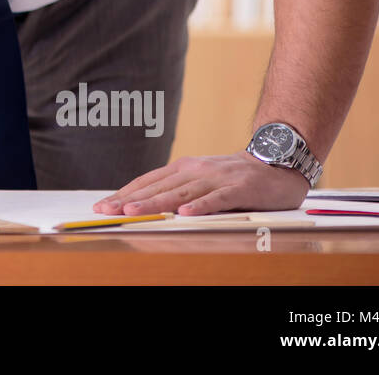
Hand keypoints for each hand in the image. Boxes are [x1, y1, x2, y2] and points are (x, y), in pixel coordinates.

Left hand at [92, 151, 310, 216]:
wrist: (276, 163)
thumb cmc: (233, 177)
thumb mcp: (200, 180)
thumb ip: (176, 190)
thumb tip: (142, 205)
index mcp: (183, 168)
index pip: (147, 182)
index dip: (124, 193)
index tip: (102, 205)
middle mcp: (195, 170)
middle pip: (158, 187)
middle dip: (129, 200)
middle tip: (106, 210)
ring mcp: (216, 178)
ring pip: (181, 193)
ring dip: (155, 203)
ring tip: (133, 212)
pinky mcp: (239, 188)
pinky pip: (217, 199)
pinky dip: (200, 206)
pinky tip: (185, 214)